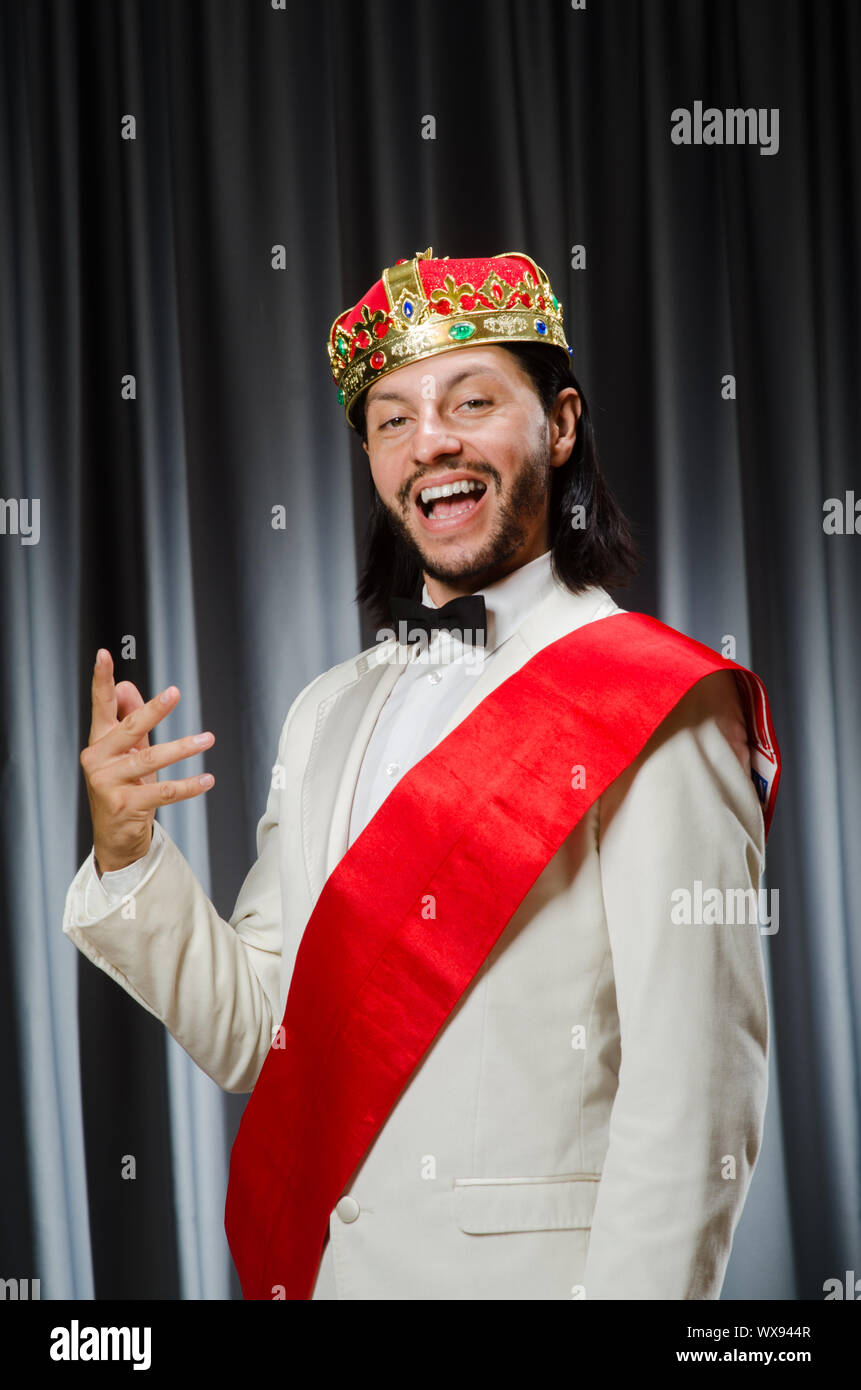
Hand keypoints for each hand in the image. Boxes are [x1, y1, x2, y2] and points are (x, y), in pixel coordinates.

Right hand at [81, 648, 214, 873]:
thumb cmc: (125, 787)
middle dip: (153, 710)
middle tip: (175, 692)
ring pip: (150, 759)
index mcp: (99, 741)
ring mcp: (108, 783)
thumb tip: (130, 686)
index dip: (102, 679)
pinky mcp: (125, 805)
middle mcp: (98, 759)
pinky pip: (163, 792)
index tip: (103, 654)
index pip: (101, 705)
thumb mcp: (127, 752)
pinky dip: (188, 786)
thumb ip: (129, 720)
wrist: (115, 835)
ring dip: (182, 748)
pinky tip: (207, 780)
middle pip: (128, 728)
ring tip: (207, 739)